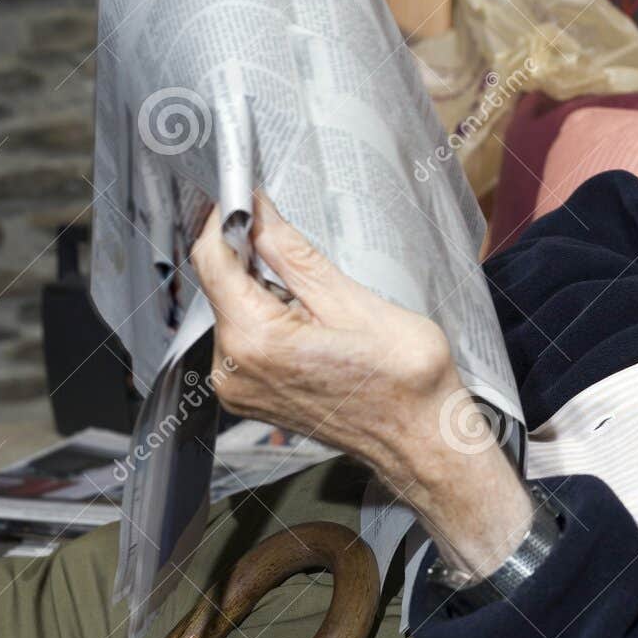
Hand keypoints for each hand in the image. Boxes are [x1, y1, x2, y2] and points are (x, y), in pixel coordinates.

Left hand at [190, 193, 532, 576]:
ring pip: (233, 312)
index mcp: (256, 340)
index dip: (225, 220)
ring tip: (320, 301)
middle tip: (297, 244)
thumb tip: (259, 212)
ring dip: (263, 291)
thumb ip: (293, 254)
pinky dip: (268, 320)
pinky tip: (310, 324)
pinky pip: (245, 341)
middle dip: (250, 256)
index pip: (212, 260)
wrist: (424, 441)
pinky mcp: (250, 398)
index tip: (243, 195)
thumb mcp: (353, 300)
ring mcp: (238, 389)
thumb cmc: (405, 378)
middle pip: (221, 286)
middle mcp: (233, 369)